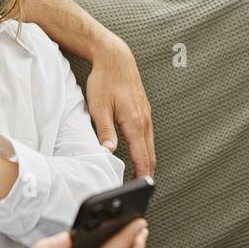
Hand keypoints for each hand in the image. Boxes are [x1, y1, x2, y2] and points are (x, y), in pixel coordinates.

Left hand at [86, 32, 155, 177]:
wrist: (115, 58)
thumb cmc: (105, 80)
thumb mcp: (98, 107)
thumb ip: (104, 131)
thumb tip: (108, 151)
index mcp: (134, 122)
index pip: (141, 155)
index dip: (141, 173)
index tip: (140, 187)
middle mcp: (144, 120)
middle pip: (150, 154)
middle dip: (147, 172)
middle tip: (142, 189)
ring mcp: (146, 115)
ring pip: (150, 145)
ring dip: (147, 161)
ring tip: (141, 176)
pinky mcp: (144, 111)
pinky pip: (148, 135)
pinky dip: (146, 149)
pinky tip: (140, 154)